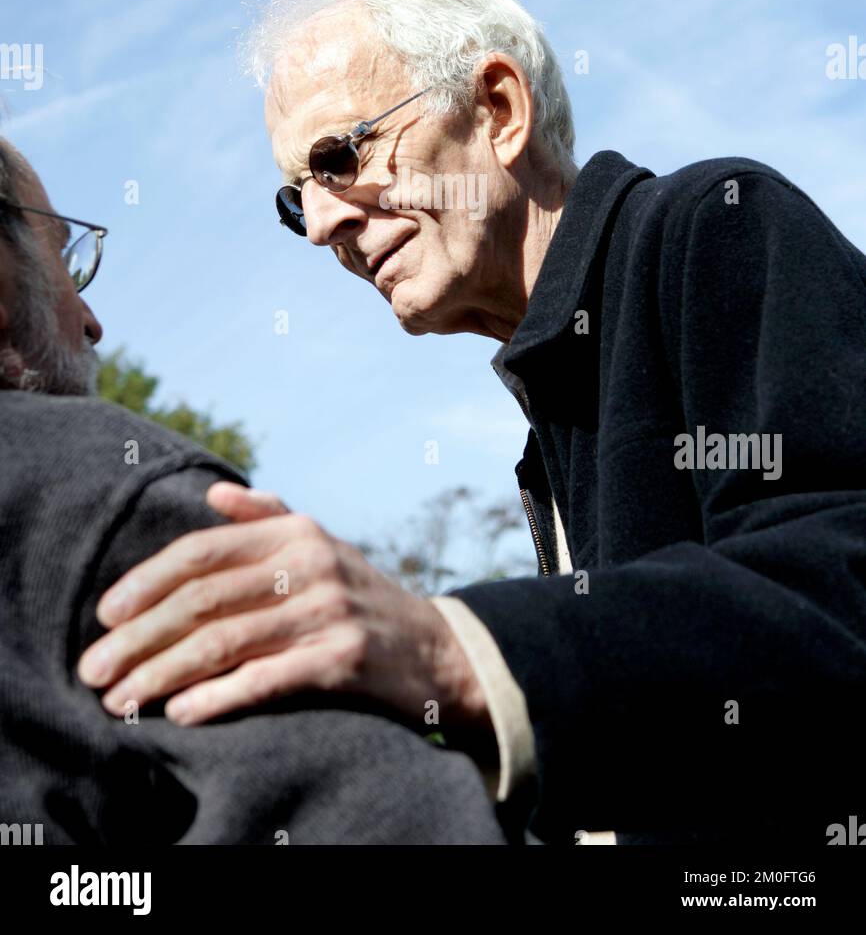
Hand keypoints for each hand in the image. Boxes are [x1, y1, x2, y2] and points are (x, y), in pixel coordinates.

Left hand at [77, 483, 491, 737]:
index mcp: (295, 532)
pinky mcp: (342, 660)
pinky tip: (182, 712)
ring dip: (163, 674)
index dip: (147, 581)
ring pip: (224, 642)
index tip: (104, 615)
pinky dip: (217, 697)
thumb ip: (267, 516)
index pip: (203, 551)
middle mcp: (310, 564)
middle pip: (203, 600)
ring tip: (121, 701)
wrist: (434, 649)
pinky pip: (264, 679)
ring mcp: (327, 612)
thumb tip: (213, 493)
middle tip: (94, 669)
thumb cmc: (358, 597)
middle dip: (140, 637)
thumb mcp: (320, 545)